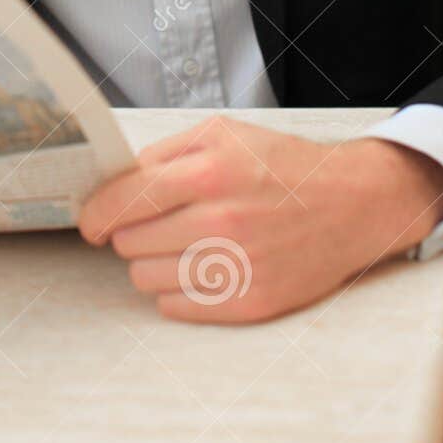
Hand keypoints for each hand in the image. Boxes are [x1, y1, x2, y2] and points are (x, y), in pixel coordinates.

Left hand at [78, 115, 442, 323]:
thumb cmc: (285, 168)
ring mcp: (236, 267)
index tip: (91, 223)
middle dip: (131, 234)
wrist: (352, 206)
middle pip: (130, 243)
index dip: (96, 214)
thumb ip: (166, 154)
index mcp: (210, 173)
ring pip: (146, 279)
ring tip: (182, 245)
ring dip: (152, 264)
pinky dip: (176, 292)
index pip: (124, 201)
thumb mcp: (224, 134)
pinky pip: (175, 308)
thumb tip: (117, 182)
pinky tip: (198, 270)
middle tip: (155, 225)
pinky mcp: (250, 303)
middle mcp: (220, 221)